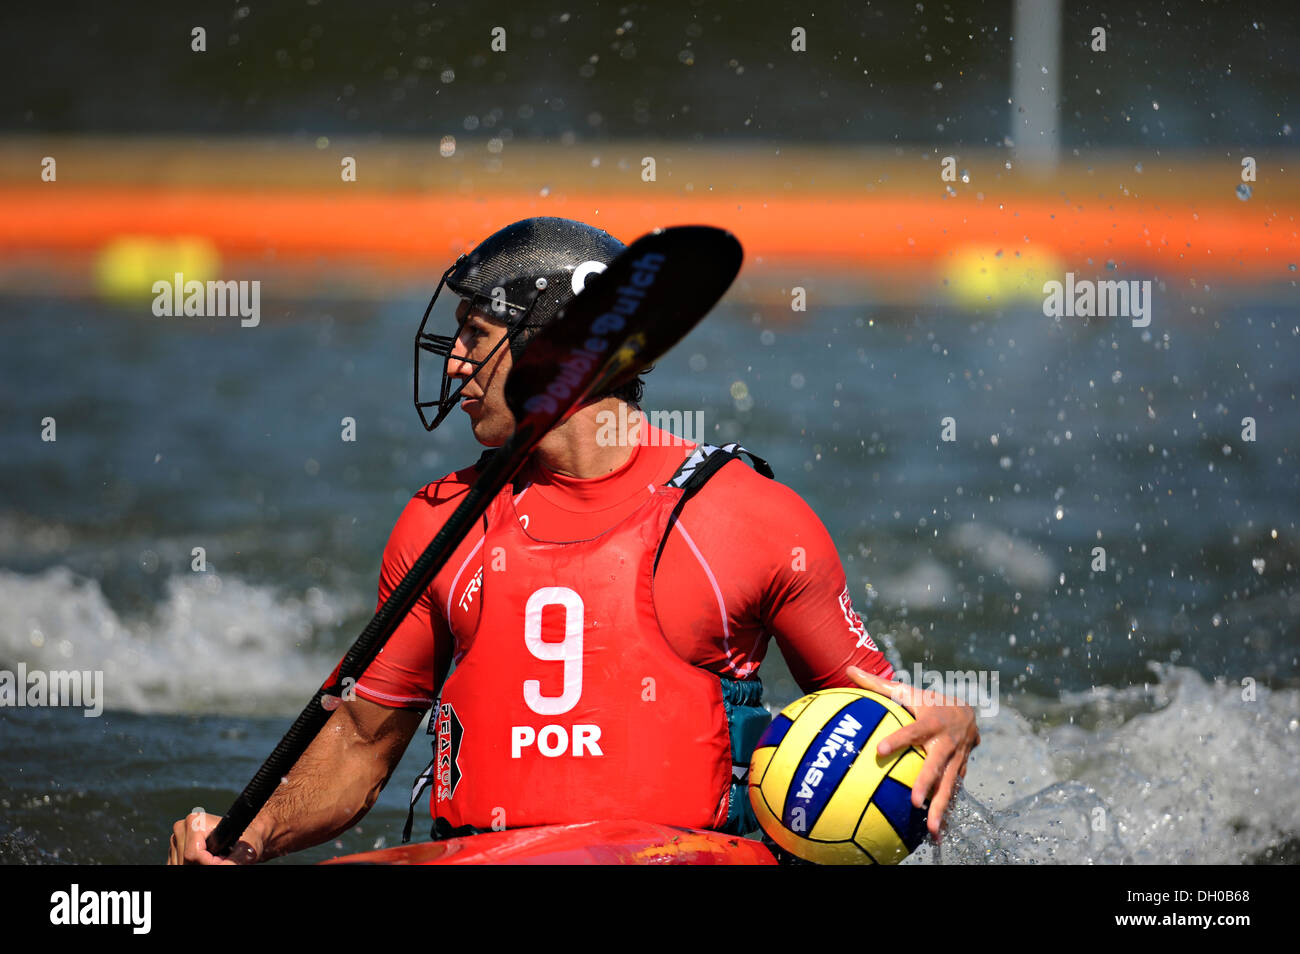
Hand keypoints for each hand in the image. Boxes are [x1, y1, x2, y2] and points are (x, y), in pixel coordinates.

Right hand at [167, 812, 261, 864]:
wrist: (245, 839)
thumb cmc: (246, 841)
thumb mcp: (244, 851)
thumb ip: (233, 860)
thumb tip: (224, 866)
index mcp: (195, 821)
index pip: (192, 854)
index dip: (208, 863)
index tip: (221, 861)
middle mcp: (182, 827)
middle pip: (185, 861)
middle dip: (202, 865)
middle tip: (219, 860)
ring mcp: (176, 838)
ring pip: (179, 864)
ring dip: (195, 866)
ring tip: (213, 859)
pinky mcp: (174, 849)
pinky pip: (175, 864)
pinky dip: (189, 866)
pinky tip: (203, 862)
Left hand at [846, 666, 979, 842]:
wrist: (968, 710)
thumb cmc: (926, 701)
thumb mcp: (906, 691)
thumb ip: (877, 684)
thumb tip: (848, 670)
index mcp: (932, 721)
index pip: (913, 730)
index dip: (898, 739)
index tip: (880, 750)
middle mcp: (947, 742)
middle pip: (937, 764)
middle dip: (927, 783)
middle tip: (913, 803)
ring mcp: (957, 759)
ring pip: (950, 785)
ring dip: (941, 808)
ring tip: (931, 831)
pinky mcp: (961, 772)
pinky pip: (953, 792)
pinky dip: (946, 811)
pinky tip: (937, 833)